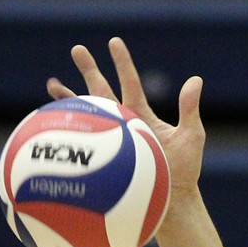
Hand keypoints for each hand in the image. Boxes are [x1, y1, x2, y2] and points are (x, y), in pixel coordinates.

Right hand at [46, 36, 203, 202]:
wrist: (171, 204)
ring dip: (70, 100)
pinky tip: (52, 129)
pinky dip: (68, 136)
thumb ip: (189, 110)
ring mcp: (112, 141)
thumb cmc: (184, 172)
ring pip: (87, 115)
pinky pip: (83, 145)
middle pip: (102, 91)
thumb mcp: (191, 138)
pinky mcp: (104, 159)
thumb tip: (195, 80)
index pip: (129, 83)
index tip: (113, 43)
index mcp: (141, 115)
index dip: (122, 63)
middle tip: (77, 49)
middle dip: (89, 70)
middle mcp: (123, 124)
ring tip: (51, 85)